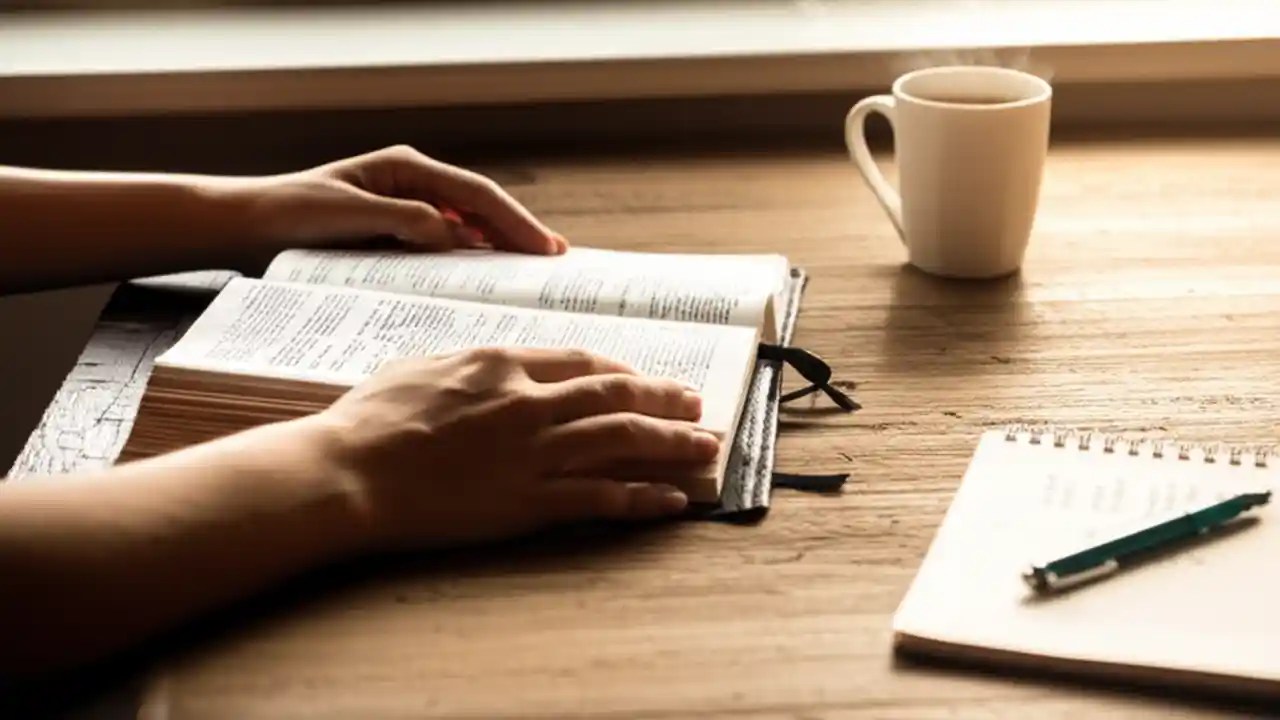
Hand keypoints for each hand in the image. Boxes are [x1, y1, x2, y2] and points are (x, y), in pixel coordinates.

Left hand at [246, 145, 566, 257]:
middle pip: (480, 208)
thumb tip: (457, 238)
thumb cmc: (289, 213)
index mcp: (406, 169)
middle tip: (556, 261)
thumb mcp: (347, 215)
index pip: (475, 194)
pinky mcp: (394, 233)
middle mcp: (412, 185)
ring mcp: (404, 209)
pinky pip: (443, 246)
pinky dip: (470, 261)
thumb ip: (403, 220)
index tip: (545, 249)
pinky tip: (485, 279)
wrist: (246, 227)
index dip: (514, 221)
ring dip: (499, 248)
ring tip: (531, 273)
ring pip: (467, 227)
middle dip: (518, 232)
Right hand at [312, 347, 719, 549]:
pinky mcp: (528, 501)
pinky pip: (601, 497)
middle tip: (696, 402)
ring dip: (672, 442)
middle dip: (664, 397)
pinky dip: (642, 498)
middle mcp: (529, 402)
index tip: (642, 376)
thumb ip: (465, 364)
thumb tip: (487, 365)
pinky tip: (672, 500)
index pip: (581, 360)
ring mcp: (533, 452)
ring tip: (706, 445)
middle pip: (616, 393)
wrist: (348, 472)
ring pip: (622, 440)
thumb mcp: (418, 367)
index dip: (622, 369)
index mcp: (502, 362)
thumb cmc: (368, 420)